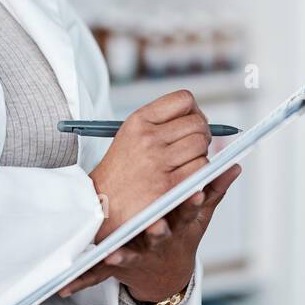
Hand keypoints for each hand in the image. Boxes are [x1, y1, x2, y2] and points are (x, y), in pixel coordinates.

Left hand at [59, 163, 241, 300]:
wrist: (162, 275)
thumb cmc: (179, 233)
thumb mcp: (198, 217)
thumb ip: (213, 190)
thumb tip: (234, 163)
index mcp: (179, 224)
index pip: (188, 211)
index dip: (193, 202)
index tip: (196, 193)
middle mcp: (160, 240)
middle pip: (160, 235)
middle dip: (158, 231)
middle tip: (157, 225)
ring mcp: (139, 254)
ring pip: (131, 254)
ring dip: (124, 256)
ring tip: (113, 254)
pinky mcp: (119, 264)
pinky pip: (101, 272)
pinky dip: (89, 275)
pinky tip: (76, 278)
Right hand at [87, 90, 211, 243]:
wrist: (101, 204)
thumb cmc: (119, 171)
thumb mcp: (131, 134)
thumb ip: (159, 121)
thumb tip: (195, 114)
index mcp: (139, 120)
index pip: (184, 100)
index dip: (194, 111)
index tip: (191, 123)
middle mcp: (148, 137)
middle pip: (197, 123)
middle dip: (202, 134)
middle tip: (195, 145)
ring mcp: (158, 161)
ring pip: (201, 146)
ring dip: (201, 155)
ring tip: (188, 162)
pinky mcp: (168, 185)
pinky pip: (200, 169)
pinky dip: (199, 174)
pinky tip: (187, 178)